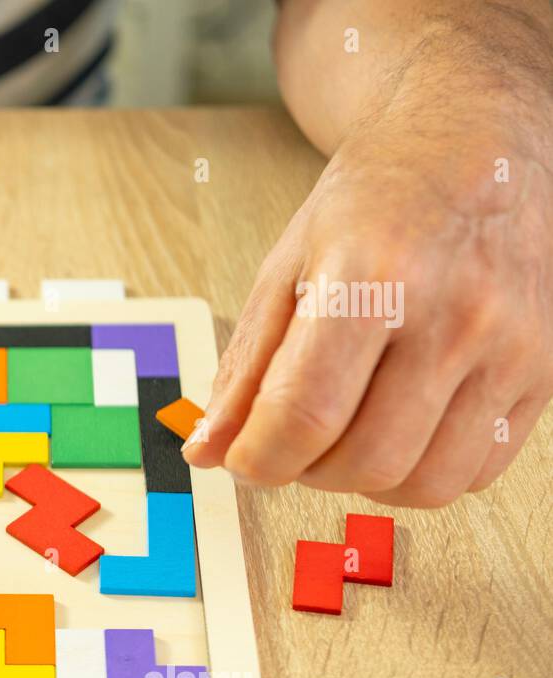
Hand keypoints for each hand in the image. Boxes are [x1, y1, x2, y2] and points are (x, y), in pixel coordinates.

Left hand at [184, 111, 552, 506]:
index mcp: (374, 276)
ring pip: (425, 483)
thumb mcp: (287, 267)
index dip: (259, 459)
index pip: (307, 412)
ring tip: (343, 437)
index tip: (242, 461)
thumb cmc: (377, 200)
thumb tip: (207, 449)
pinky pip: (477, 470)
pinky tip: (399, 429)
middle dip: (308, 471)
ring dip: (365, 481)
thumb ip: (246, 367)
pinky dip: (423, 473)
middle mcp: (454, 312)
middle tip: (290, 444)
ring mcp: (510, 346)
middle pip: (367, 460)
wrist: (479, 145)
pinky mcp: (544, 371)